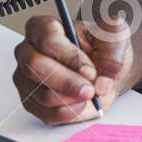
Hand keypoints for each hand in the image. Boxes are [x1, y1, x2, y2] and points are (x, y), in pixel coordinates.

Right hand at [11, 14, 132, 124]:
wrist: (104, 69)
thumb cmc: (102, 46)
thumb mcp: (114, 35)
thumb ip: (112, 49)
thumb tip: (105, 76)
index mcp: (42, 28)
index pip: (46, 40)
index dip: (69, 57)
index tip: (89, 70)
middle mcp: (28, 52)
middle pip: (35, 67)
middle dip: (67, 82)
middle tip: (90, 89)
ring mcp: (26, 79)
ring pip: (42, 94)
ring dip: (71, 98)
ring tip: (90, 93)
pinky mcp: (32, 102)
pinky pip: (46, 113)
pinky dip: (69, 112)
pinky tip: (82, 103)